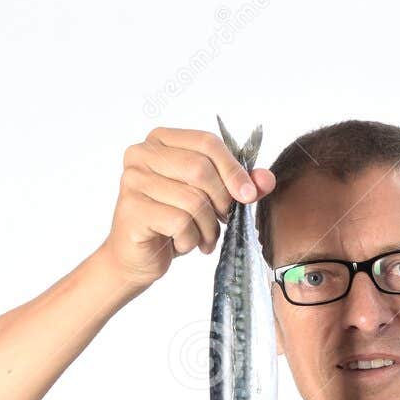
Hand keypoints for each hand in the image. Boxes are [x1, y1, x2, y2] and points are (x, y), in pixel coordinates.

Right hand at [102, 125, 275, 287]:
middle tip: (223, 222)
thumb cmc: (171, 225)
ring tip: (204, 239)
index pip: (207, 143)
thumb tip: (266, 179)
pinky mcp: (133, 208)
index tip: (249, 196)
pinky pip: (180, 223)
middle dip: (221, 201)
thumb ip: (237, 186)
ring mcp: (133, 180)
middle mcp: (142, 154)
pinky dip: (190, 240)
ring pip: (193, 200)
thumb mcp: (209, 201)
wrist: (137, 259)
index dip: (233, 169)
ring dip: (208, 228)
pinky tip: (183, 245)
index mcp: (161, 140)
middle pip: (201, 170)